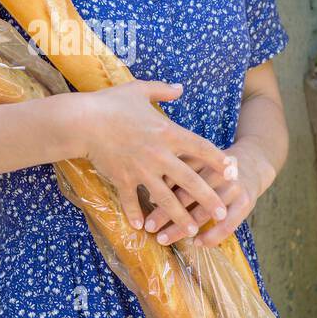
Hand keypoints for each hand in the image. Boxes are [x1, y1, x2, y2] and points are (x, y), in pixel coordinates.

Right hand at [73, 80, 241, 238]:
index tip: (232, 170)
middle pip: (190, 180)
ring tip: (192, 230)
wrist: (84, 121)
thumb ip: (163, 90)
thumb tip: (180, 87)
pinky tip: (140, 227)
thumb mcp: (139, 89)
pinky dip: (135, 214)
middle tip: (221, 212)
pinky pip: (131, 201)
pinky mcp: (122, 179)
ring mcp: (141, 170)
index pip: (201, 147)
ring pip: (166, 198)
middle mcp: (159, 154)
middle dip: (208, 198)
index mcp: (168, 132)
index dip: (218, 159)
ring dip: (180, 216)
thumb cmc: (111, 103)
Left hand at [140, 139, 276, 245]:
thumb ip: (177, 170)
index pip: (178, 176)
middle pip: (187, 195)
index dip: (160, 189)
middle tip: (149, 227)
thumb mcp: (199, 159)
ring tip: (162, 239)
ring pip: (202, 212)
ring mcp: (233, 189)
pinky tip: (197, 243)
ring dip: (181, 228)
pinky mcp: (245, 203)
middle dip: (165, 213)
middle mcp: (218, 173)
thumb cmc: (215, 165)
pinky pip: (227, 225)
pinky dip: (211, 236)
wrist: (253, 164)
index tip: (144, 201)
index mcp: (204, 158)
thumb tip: (149, 192)